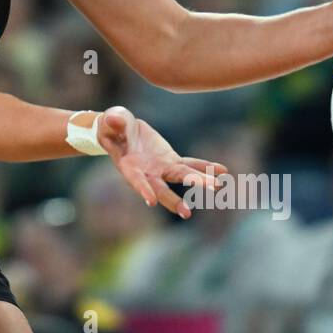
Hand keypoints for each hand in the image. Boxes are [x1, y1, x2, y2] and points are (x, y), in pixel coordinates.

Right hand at [96, 107, 226, 216]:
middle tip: (186, 213)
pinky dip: (206, 168)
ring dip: (199, 183)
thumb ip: (113, 122)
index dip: (142, 188)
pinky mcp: (171, 160)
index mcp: (129, 166)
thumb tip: (115, 119)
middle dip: (173, 200)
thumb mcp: (110, 122)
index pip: (136, 180)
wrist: (122, 128)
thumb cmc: (111, 127)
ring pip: (182, 177)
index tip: (150, 200)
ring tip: (218, 187)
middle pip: (162, 188)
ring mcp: (161, 168)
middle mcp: (147, 173)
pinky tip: (223, 171)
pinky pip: (191, 165)